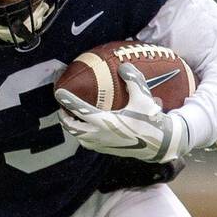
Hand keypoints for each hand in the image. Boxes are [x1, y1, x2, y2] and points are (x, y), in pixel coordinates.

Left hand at [55, 62, 188, 162]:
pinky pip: (88, 143)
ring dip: (73, 128)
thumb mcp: (144, 98)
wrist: (159, 145)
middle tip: (62, 107)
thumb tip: (124, 66)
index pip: (80, 110)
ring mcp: (102, 145)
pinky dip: (82, 135)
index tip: (58, 93)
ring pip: (79, 137)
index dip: (68, 101)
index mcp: (105, 122)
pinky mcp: (106, 150)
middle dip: (65, 117)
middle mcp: (100, 135)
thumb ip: (133, 80)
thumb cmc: (151, 120)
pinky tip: (86, 128)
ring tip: (71, 117)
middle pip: (73, 128)